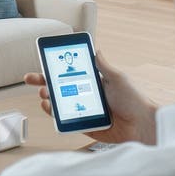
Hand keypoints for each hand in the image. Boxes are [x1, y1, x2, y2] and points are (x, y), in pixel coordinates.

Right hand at [24, 51, 157, 145]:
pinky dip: (55, 115)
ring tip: (44, 93)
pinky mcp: (85, 126)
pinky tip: (49, 107)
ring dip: (48, 97)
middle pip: (60, 89)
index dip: (55, 69)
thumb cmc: (134, 100)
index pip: (70, 74)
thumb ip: (104, 65)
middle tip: (31, 79)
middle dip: (43, 83)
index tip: (43, 63)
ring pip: (60, 104)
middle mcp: (87, 97)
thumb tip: (96, 49)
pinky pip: (66, 121)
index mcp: (94, 83)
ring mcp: (85, 112)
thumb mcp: (118, 77)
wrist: (142, 124)